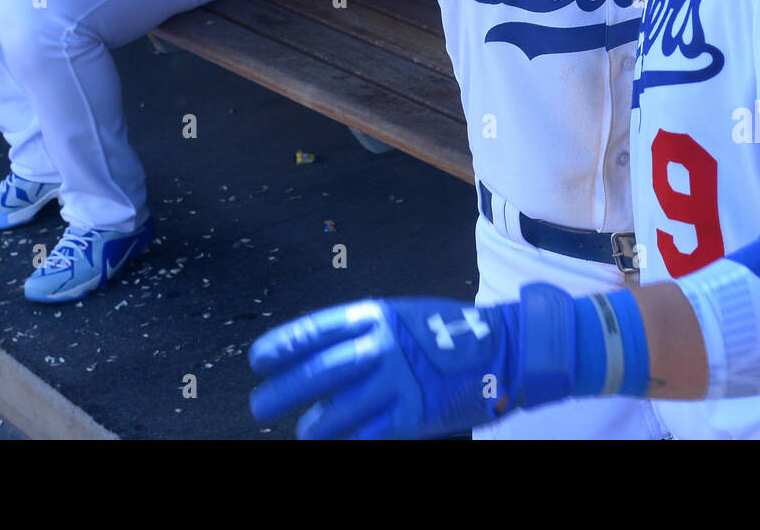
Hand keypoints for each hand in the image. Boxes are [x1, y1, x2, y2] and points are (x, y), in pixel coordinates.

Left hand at [248, 283, 627, 439]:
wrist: (501, 348)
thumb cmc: (446, 330)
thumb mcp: (401, 315)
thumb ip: (363, 334)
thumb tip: (317, 359)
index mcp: (376, 316)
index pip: (316, 332)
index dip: (282, 347)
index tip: (258, 360)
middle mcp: (382, 347)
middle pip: (316, 374)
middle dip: (281, 392)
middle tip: (260, 404)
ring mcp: (397, 383)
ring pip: (335, 413)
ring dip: (312, 425)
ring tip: (303, 430)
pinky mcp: (413, 415)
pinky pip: (366, 436)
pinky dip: (346, 442)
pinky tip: (335, 443)